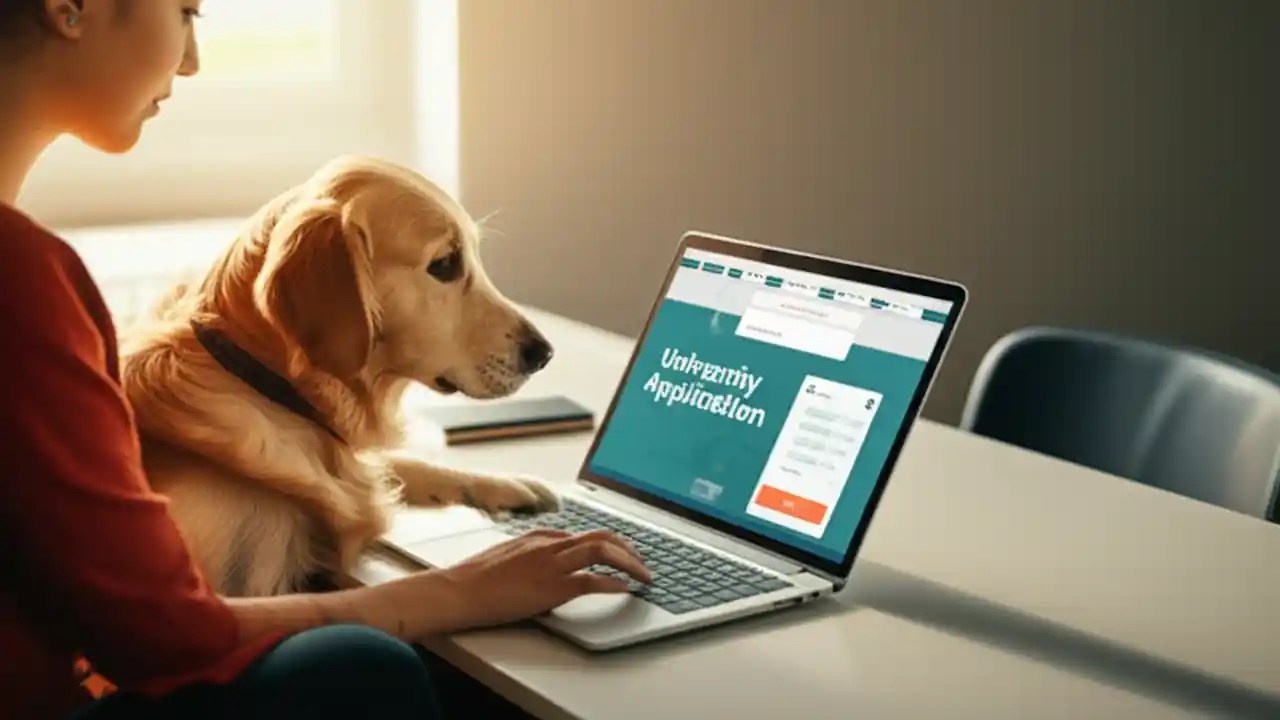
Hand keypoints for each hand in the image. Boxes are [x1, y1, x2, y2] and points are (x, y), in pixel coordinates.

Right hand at [437, 529, 651, 629]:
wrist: (457, 591)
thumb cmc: (474, 580)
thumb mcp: (506, 560)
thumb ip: (530, 561)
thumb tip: (545, 578)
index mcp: (538, 536)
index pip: (583, 535)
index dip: (609, 545)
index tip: (622, 554)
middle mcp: (549, 544)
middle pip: (601, 536)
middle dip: (628, 549)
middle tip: (642, 564)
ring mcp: (551, 563)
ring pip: (603, 551)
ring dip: (630, 563)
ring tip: (644, 576)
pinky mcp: (551, 586)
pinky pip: (592, 580)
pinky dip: (614, 583)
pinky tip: (625, 589)